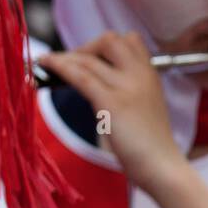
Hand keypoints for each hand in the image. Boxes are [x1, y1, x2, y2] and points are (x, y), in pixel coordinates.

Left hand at [39, 31, 185, 192]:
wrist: (162, 167)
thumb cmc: (150, 144)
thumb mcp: (142, 105)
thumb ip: (124, 88)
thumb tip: (91, 79)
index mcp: (150, 75)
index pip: (130, 40)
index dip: (103, 44)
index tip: (85, 56)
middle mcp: (140, 75)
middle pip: (109, 40)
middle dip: (84, 47)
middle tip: (68, 63)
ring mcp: (126, 88)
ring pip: (88, 59)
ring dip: (62, 58)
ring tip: (44, 63)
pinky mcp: (111, 104)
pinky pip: (80, 76)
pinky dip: (59, 67)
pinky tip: (46, 66)